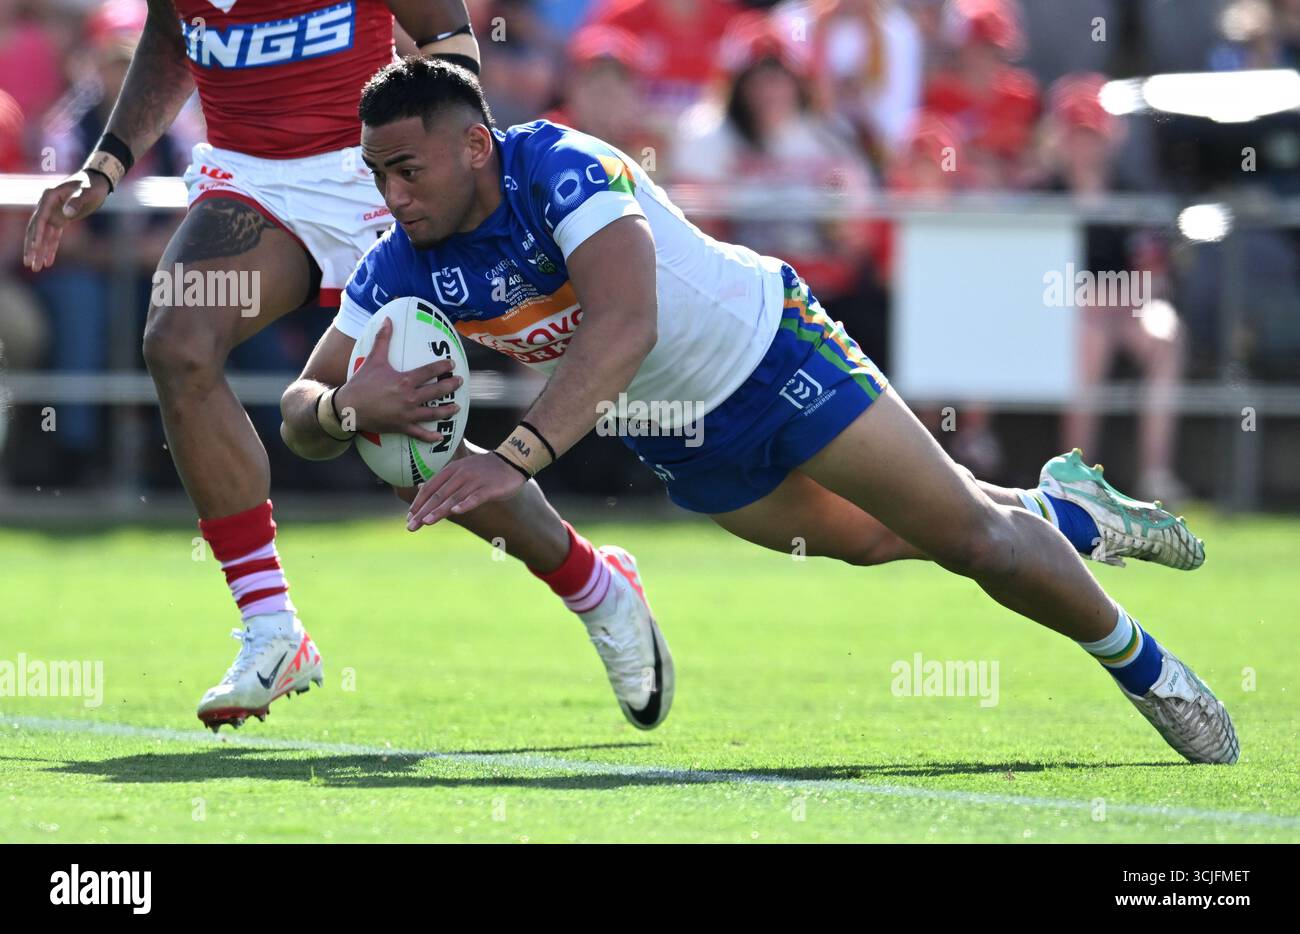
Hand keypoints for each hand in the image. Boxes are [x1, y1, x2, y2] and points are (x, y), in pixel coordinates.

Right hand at [23, 171, 110, 271]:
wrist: (97, 181)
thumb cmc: (91, 184)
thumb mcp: (86, 192)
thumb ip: (76, 201)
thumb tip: (66, 213)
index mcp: (49, 197)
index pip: (39, 219)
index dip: (36, 234)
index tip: (35, 248)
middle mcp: (47, 206)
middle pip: (36, 229)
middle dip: (32, 247)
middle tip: (28, 263)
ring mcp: (53, 214)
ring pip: (43, 236)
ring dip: (40, 251)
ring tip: (36, 268)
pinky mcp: (62, 220)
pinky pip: (54, 236)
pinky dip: (51, 249)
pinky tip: (48, 262)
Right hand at [335, 318, 461, 442]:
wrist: (348, 407)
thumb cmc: (361, 383)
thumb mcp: (373, 359)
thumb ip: (383, 340)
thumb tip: (388, 320)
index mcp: (405, 380)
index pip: (430, 371)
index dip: (443, 366)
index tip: (452, 364)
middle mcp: (409, 398)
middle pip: (437, 391)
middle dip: (450, 386)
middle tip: (459, 382)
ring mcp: (407, 414)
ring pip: (433, 413)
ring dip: (447, 410)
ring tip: (457, 407)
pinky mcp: (402, 427)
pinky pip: (419, 433)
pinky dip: (431, 437)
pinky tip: (441, 437)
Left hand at [406, 452, 525, 529]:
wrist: (512, 460)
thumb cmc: (485, 469)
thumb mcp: (460, 469)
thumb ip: (441, 480)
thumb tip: (420, 488)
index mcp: (451, 470)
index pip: (430, 487)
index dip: (418, 502)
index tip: (409, 516)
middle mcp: (460, 474)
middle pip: (438, 495)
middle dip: (423, 511)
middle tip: (411, 526)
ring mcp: (474, 481)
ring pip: (453, 497)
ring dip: (438, 511)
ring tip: (426, 522)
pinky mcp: (489, 488)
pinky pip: (475, 497)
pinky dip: (465, 504)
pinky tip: (456, 512)